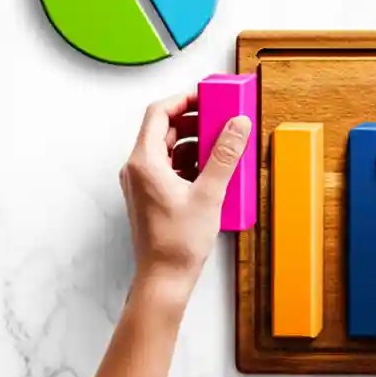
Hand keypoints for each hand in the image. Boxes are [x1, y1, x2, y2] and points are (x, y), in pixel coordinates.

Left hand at [119, 91, 250, 311]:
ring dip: (194, 144)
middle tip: (220, 120)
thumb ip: (225, 155)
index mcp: (144, 162)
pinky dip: (190, 163)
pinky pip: (169, 168)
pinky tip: (212, 172)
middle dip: (194, 122)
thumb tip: (237, 125)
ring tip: (221, 148)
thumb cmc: (177, 244)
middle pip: (164, 130)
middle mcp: (137, 169)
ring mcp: (142, 184)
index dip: (183, 100)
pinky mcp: (151, 196)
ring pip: (168, 149)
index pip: (159, 113)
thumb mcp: (210, 194)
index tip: (207, 97)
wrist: (164, 279)